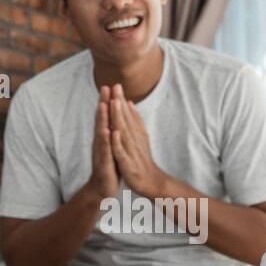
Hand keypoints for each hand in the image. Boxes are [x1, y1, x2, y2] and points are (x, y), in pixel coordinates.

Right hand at [87, 86, 119, 199]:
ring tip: (103, 105)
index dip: (107, 101)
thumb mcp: (111, 146)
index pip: (105, 117)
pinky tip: (107, 132)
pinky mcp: (103, 162)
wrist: (102, 187)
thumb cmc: (109, 165)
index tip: (110, 85)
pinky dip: (106, 140)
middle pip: (101, 119)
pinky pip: (104, 150)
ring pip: (100, 132)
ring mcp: (100, 151)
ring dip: (101, 118)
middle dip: (102, 103)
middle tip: (104, 87)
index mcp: (104, 137)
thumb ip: (111, 131)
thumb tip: (113, 117)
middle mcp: (100, 142)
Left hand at [108, 83, 167, 198]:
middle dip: (119, 103)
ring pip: (123, 132)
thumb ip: (135, 119)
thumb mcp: (140, 136)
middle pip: (125, 119)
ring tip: (114, 103)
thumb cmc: (142, 158)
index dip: (121, 100)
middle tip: (116, 86)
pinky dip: (118, 142)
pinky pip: (121, 152)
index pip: (127, 115)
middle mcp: (134, 140)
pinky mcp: (128, 164)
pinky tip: (114, 133)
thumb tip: (129, 102)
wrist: (151, 181)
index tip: (116, 84)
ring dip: (119, 118)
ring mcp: (131, 151)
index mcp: (135, 134)